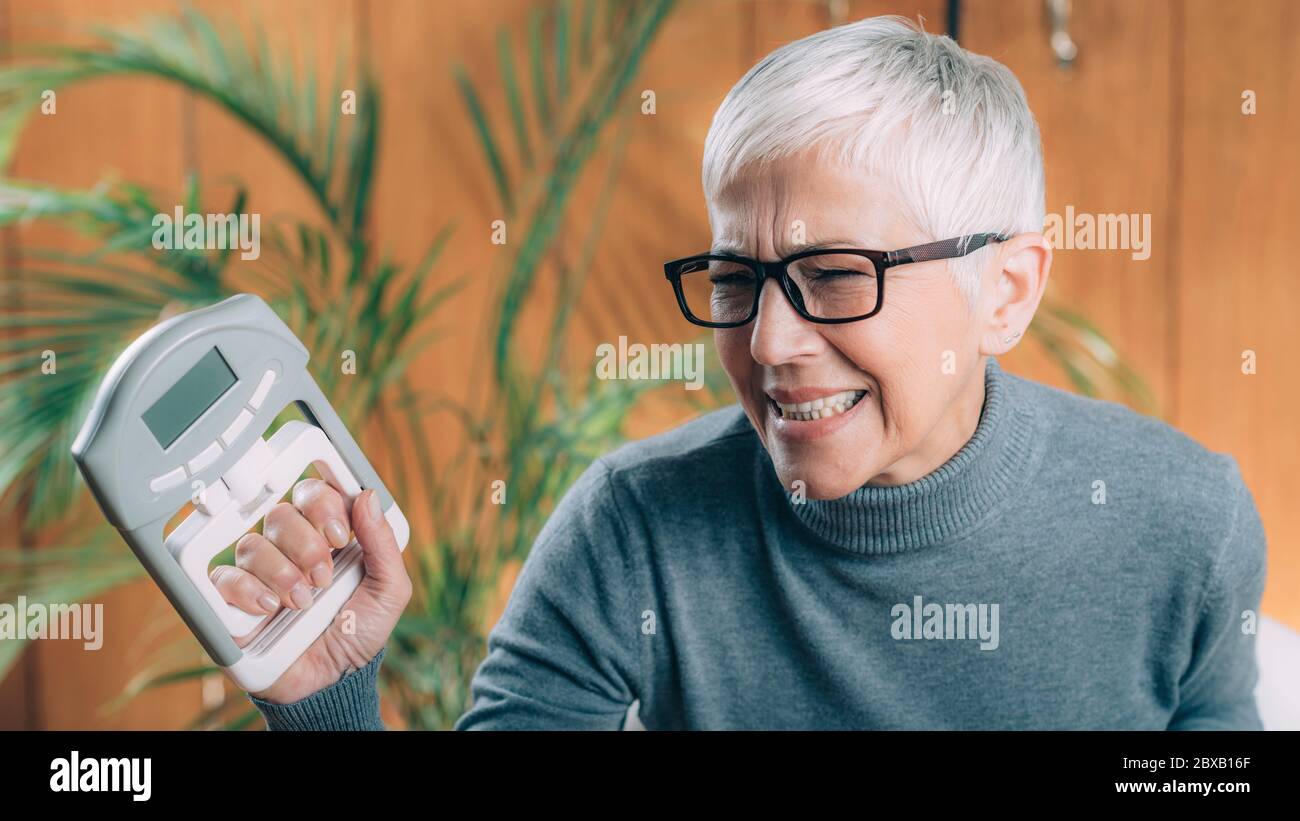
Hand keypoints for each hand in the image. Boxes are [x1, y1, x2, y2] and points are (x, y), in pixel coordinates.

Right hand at [209, 480, 411, 703]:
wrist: (331, 682)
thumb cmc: (359, 634)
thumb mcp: (388, 591)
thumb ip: (383, 544)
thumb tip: (368, 496)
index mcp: (326, 537)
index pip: (312, 494)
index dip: (323, 505)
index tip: (340, 535)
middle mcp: (289, 549)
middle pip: (280, 513)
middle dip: (306, 544)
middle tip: (323, 578)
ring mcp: (258, 573)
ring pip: (252, 544)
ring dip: (282, 573)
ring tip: (302, 602)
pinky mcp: (230, 601)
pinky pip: (223, 577)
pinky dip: (248, 589)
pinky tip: (270, 608)